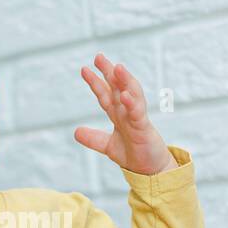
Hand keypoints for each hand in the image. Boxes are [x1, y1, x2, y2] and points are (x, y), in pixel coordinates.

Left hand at [76, 52, 177, 175]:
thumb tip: (76, 132)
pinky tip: (125, 95)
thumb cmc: (134, 155)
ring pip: (132, 96)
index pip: (105, 95)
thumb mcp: (108, 147)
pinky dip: (132, 104)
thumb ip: (93, 139)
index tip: (84, 69)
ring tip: (117, 68)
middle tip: (98, 57)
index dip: (95, 82)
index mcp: (118, 115)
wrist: (150, 171)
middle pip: (118, 88)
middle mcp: (127, 113)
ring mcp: (137, 119)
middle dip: (109, 72)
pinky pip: (138, 114)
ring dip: (124, 81)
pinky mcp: (144, 129)